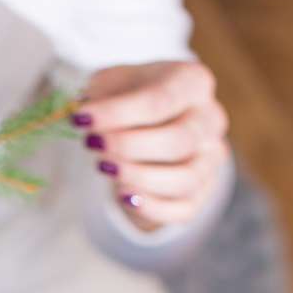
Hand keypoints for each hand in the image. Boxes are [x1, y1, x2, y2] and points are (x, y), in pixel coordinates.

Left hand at [75, 61, 229, 228]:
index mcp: (193, 83)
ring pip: (184, 179)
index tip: (82, 119)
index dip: (118, 113)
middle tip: (93, 144)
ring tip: (105, 167)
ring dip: (139, 177)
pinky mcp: (203, 193)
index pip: (160, 99)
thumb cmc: (133, 98)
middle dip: (128, 146)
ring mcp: (210, 160)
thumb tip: (84, 118)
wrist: (152, 124)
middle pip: (178, 141)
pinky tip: (123, 195)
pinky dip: (151, 207)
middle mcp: (210, 120)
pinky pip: (183, 210)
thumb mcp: (114, 83)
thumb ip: (101, 95)